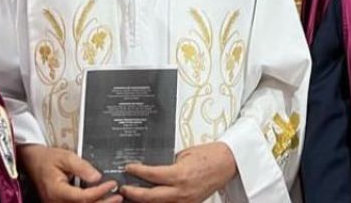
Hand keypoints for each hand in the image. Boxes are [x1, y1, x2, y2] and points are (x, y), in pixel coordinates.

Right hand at [18, 144, 120, 202]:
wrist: (32, 161)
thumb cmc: (47, 158)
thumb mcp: (65, 157)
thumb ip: (82, 167)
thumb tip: (97, 177)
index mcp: (56, 191)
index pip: (82, 197)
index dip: (99, 192)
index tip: (112, 184)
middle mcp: (56, 202)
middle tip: (118, 197)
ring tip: (114, 200)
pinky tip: (101, 200)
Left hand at [120, 141, 237, 202]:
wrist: (228, 164)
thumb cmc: (209, 155)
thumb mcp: (185, 153)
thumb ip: (167, 162)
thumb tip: (151, 165)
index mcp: (180, 174)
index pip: (151, 175)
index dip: (136, 171)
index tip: (128, 167)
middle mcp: (182, 191)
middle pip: (150, 197)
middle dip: (133, 193)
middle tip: (123, 188)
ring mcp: (186, 201)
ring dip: (144, 201)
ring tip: (132, 196)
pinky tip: (150, 200)